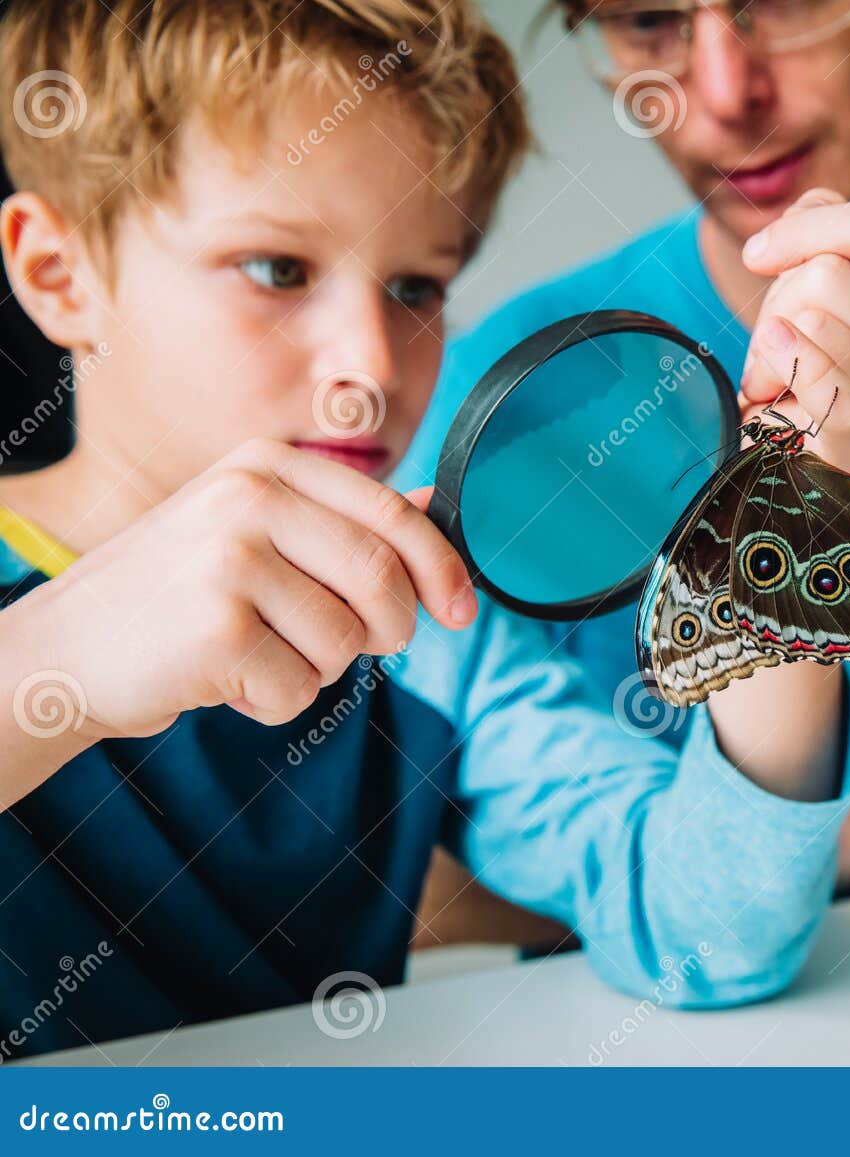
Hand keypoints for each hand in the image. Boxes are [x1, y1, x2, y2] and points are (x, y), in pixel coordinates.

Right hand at [13, 438, 475, 739]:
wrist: (61, 652)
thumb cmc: (174, 597)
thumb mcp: (256, 533)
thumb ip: (345, 520)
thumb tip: (439, 506)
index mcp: (268, 466)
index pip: (392, 515)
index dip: (441, 569)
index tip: (462, 611)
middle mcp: (248, 498)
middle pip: (382, 578)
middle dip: (392, 630)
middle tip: (366, 649)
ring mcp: (229, 559)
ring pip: (346, 641)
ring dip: (319, 670)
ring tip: (259, 654)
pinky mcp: (216, 628)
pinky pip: (300, 687)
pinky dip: (276, 702)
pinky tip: (226, 680)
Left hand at [738, 188, 849, 474]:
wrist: (776, 443)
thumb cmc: (795, 356)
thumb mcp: (804, 276)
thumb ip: (815, 224)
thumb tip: (805, 218)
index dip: (799, 230)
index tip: (757, 255)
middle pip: (830, 273)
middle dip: (779, 299)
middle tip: (776, 338)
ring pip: (815, 321)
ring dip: (770, 346)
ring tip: (776, 374)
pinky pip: (825, 383)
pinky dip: (786, 368)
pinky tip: (765, 381)